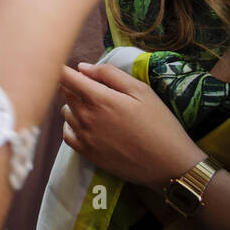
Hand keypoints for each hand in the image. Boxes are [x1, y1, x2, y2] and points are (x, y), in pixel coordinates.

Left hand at [60, 61, 205, 189]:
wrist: (169, 165)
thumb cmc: (160, 124)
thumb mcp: (142, 91)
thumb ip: (109, 74)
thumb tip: (82, 67)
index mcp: (99, 99)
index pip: (65, 77)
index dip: (60, 68)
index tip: (61, 64)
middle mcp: (86, 117)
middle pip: (65, 93)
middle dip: (73, 85)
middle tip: (91, 86)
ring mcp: (85, 137)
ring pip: (66, 112)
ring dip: (73, 105)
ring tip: (95, 107)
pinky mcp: (87, 154)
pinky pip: (67, 134)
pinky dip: (71, 125)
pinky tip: (86, 124)